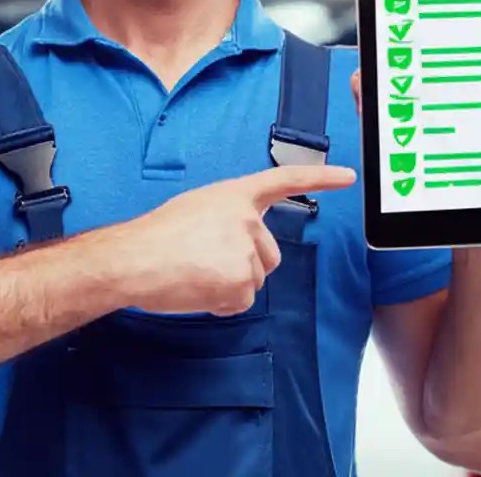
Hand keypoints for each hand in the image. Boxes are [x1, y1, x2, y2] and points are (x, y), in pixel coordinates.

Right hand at [105, 165, 355, 316]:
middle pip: (269, 255)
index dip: (320, 178)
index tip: (348, 177)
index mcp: (234, 195)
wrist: (132, 259)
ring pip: (254, 280)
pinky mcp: (241, 281)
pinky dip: (220, 303)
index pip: (285, 180)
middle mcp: (248, 219)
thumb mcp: (195, 210)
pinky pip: (241, 302)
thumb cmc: (154, 237)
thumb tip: (233, 247)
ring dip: (229, 285)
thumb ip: (225, 220)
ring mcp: (246, 250)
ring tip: (194, 274)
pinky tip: (196, 289)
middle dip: (245, 266)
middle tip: (204, 263)